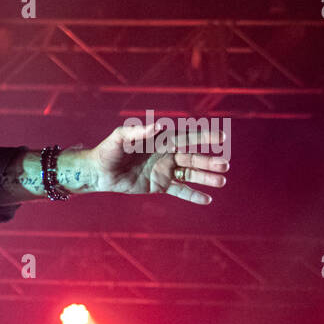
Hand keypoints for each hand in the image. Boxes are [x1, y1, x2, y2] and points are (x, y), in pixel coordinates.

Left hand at [89, 121, 229, 204]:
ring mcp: (164, 171)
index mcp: (161, 141)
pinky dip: (193, 195)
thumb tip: (160, 124)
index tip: (222, 137)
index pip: (187, 138)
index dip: (205, 137)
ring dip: (206, 178)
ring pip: (190, 174)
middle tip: (225, 166)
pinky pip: (179, 190)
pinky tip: (207, 199)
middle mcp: (166, 155)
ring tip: (221, 181)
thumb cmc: (108, 150)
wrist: (99, 172)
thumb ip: (139, 131)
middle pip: (193, 158)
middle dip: (209, 162)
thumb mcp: (120, 137)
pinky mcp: (159, 185)